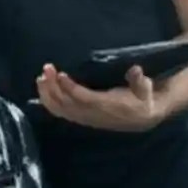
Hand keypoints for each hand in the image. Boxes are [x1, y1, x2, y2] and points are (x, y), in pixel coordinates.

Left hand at [35, 63, 167, 131]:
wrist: (142, 119)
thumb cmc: (142, 99)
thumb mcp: (146, 89)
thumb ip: (140, 81)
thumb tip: (135, 69)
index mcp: (106, 106)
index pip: (84, 98)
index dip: (71, 88)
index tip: (61, 74)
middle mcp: (92, 114)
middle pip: (67, 104)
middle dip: (53, 87)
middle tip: (47, 68)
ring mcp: (84, 117)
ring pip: (60, 109)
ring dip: (48, 94)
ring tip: (41, 77)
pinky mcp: (80, 117)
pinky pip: (60, 112)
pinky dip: (49, 101)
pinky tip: (43, 88)